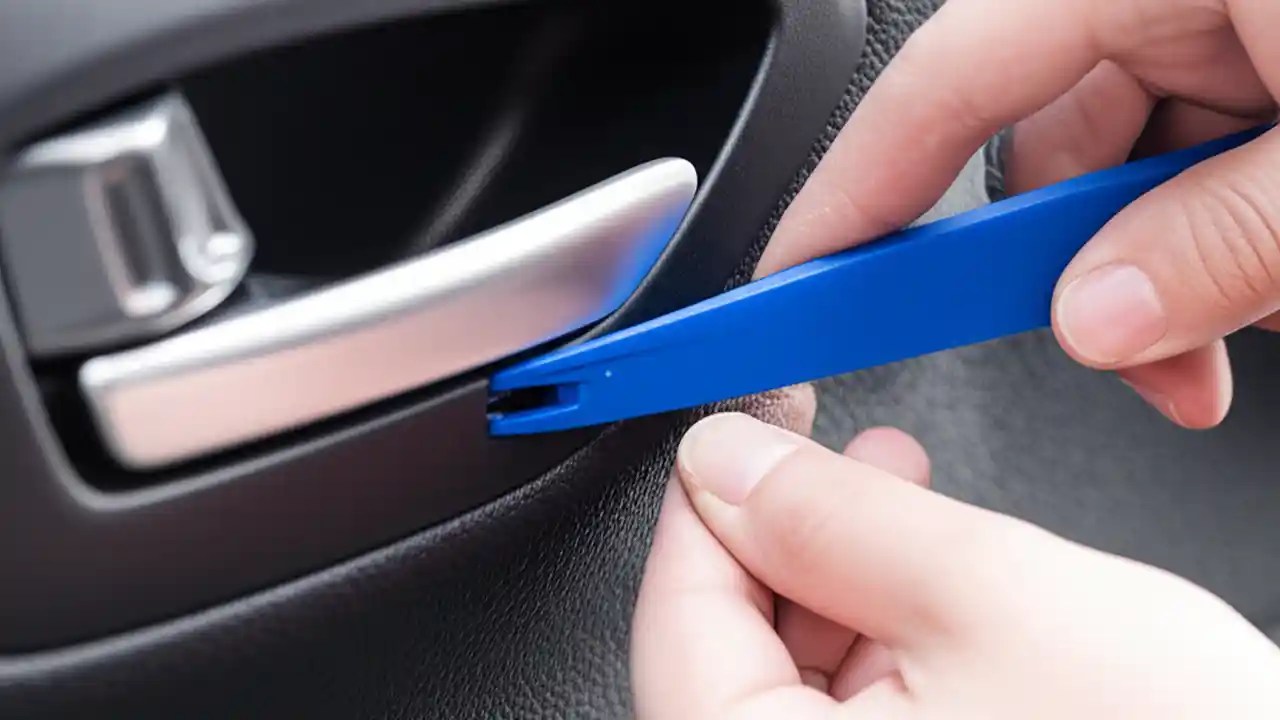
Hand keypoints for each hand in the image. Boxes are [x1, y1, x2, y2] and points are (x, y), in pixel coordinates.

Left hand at [632, 413, 1279, 718]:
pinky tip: (922, 595)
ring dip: (833, 586)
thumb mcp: (992, 598)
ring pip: (786, 692)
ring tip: (892, 504)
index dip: (701, 507)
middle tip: (829, 458)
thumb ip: (835, 519)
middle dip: (781, 539)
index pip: (672, 622)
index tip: (732, 437)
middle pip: (724, 658)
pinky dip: (876, 652)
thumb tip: (731, 463)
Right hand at [759, 0, 1279, 428]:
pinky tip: (1270, 272)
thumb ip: (1212, 242)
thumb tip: (1099, 318)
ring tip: (1243, 315)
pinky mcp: (1267, 40)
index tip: (800, 288)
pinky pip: (1196, 145)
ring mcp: (1219, 7)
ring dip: (1165, 263)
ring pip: (1122, 159)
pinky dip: (1216, 225)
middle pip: (1040, 140)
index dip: (855, 196)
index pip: (941, 85)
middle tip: (1131, 351)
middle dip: (1077, 268)